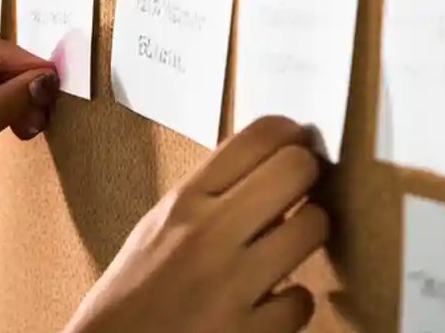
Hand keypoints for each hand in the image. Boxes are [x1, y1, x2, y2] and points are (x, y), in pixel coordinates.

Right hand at [64, 116, 326, 332]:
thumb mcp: (157, 229)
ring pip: (312, 227)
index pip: (255, 138)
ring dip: (309, 235)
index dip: (290, 132)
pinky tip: (270, 303)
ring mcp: (230, 284)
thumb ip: (207, 200)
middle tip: (303, 190)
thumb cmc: (131, 293)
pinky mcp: (249, 332)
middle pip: (294, 169)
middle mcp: (207, 233)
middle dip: (308, 176)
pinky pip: (302, 300)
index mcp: (183, 202)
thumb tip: (268, 171)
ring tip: (290, 245)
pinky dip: (291, 302)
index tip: (298, 141)